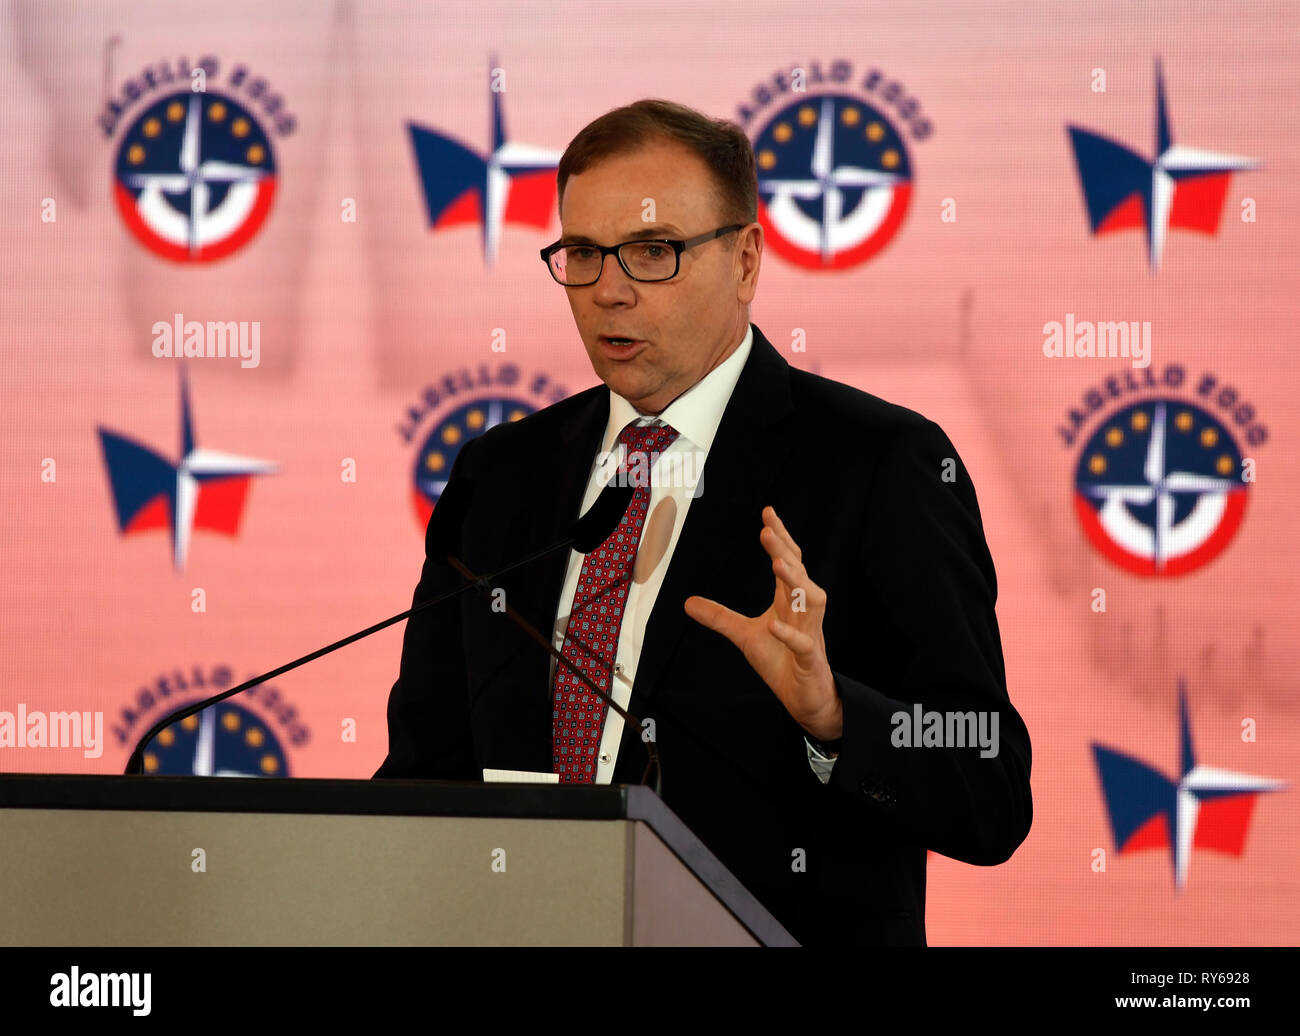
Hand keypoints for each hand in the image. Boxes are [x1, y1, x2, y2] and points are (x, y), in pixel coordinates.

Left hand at [684, 506, 842, 740]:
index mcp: (790, 602)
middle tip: (767, 531)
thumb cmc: (782, 662)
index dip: (780, 538)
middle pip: (800, 575)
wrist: (805, 699)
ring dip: (797, 582)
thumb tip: (687, 602)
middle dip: (785, 551)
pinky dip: (789, 634)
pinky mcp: (810, 661)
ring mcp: (810, 635)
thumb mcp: (744, 636)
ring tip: (778, 565)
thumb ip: (720, 617)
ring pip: (812, 602)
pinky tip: (772, 624)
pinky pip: (804, 644)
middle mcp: (803, 613)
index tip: (767, 513)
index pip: (790, 562)